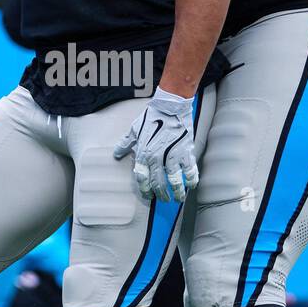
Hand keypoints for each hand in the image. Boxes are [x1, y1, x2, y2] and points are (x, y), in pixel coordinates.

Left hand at [114, 88, 197, 202]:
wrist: (170, 107)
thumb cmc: (152, 117)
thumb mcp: (134, 130)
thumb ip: (125, 144)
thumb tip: (116, 153)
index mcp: (144, 154)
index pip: (142, 178)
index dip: (145, 189)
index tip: (148, 195)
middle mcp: (157, 159)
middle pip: (158, 184)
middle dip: (161, 194)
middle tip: (164, 199)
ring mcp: (173, 157)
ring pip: (175, 182)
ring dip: (176, 193)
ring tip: (178, 198)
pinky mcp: (186, 153)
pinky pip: (190, 172)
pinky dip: (191, 181)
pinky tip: (191, 185)